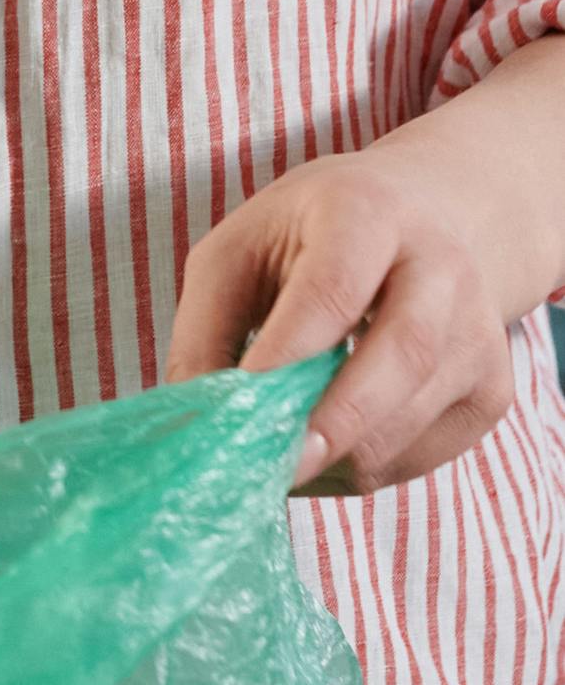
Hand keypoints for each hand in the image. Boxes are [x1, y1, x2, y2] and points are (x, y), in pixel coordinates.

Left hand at [171, 124, 535, 493]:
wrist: (431, 220)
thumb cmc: (313, 235)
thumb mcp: (241, 248)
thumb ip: (207, 327)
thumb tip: (192, 421)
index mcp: (368, 213)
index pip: (334, 289)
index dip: (286, 354)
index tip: (239, 413)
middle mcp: (442, 268)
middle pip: (403, 356)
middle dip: (332, 422)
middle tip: (273, 467)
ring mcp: (479, 334)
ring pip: (411, 420)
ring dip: (337, 459)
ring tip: (280, 455)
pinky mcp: (491, 392)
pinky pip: (424, 456)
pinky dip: (365, 470)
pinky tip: (326, 450)